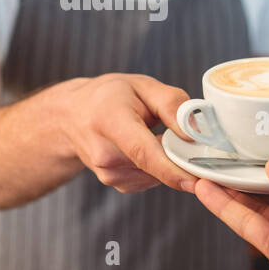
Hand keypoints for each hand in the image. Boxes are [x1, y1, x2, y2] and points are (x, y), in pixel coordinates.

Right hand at [61, 73, 196, 193]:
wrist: (71, 116)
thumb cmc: (109, 96)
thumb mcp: (142, 85)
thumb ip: (172, 104)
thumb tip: (196, 131)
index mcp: (109, 121)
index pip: (143, 152)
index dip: (172, 169)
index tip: (196, 181)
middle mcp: (105, 154)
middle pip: (157, 165)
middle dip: (179, 155)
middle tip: (179, 132)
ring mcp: (108, 173)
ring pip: (158, 173)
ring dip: (167, 158)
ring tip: (151, 132)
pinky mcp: (116, 183)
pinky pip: (151, 178)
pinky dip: (157, 165)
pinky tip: (144, 146)